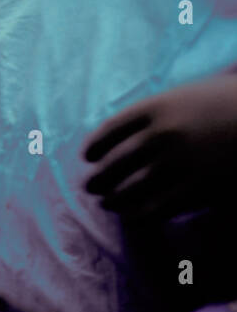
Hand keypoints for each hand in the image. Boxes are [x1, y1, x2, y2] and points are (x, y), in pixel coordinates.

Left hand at [84, 72, 236, 221]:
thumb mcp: (193, 95)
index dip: (95, 147)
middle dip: (98, 177)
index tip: (88, 157)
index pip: (110, 131)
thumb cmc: (233, 104)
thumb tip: (133, 127)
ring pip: (130, 189)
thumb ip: (162, 110)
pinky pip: (156, 208)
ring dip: (113, 198)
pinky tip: (135, 216)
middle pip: (114, 163)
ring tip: (107, 202)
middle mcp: (162, 134)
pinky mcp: (199, 190)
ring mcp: (180, 163)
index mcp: (157, 107)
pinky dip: (139, 214)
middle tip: (90, 186)